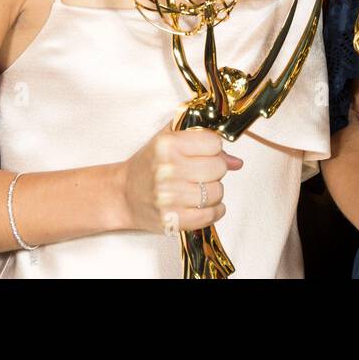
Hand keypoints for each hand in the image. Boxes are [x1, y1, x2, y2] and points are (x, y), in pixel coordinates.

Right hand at [121, 125, 242, 234]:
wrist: (122, 194)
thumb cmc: (147, 166)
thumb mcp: (168, 140)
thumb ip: (202, 140)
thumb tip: (236, 161)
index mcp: (167, 145)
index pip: (213, 142)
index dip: (213, 148)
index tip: (205, 152)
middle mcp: (167, 170)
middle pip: (218, 168)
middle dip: (214, 170)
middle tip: (201, 172)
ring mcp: (169, 197)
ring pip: (217, 192)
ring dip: (213, 192)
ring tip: (199, 189)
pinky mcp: (172, 220)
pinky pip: (210, 215)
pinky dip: (214, 211)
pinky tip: (204, 205)